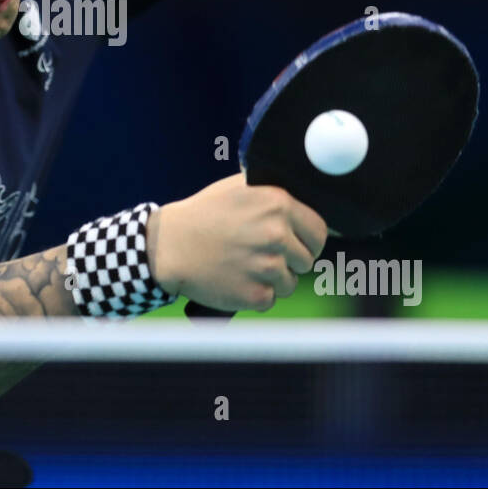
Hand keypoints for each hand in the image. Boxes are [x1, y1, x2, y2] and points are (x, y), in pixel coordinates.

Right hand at [148, 173, 327, 311]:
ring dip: (271, 280)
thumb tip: (304, 206)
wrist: (168, 246)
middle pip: (307, 260)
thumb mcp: (238, 188)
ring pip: (290, 283)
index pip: (319, 231)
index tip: (293, 244)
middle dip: (289, 261)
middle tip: (260, 256)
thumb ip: (274, 195)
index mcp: (278, 204)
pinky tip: (234, 279)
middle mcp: (276, 234)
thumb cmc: (203, 215)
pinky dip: (254, 295)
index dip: (306, 240)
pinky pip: (270, 300)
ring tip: (243, 266)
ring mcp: (267, 267)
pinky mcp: (255, 295)